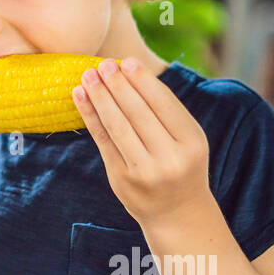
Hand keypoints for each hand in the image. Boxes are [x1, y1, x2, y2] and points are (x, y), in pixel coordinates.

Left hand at [72, 57, 212, 229]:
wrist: (177, 213)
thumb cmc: (182, 163)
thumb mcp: (187, 139)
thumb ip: (166, 110)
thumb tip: (130, 69)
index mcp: (192, 143)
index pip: (163, 104)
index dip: (143, 81)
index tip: (126, 61)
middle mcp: (170, 158)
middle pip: (138, 113)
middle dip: (118, 85)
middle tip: (103, 64)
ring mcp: (144, 171)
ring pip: (117, 126)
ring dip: (100, 97)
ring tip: (88, 75)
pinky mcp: (121, 179)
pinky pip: (103, 140)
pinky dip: (90, 116)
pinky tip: (81, 96)